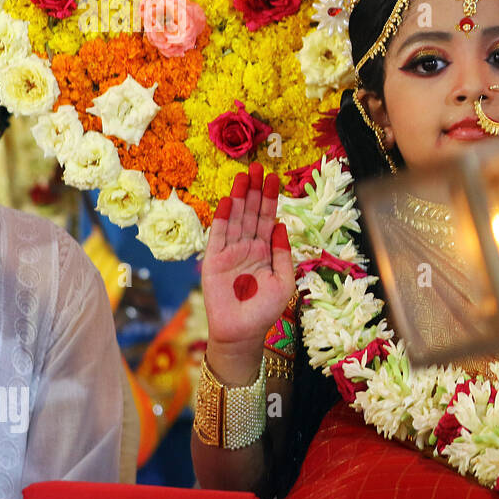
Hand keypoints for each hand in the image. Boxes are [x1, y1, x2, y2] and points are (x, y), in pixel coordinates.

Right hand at [201, 164, 294, 377]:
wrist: (242, 332)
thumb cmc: (265, 310)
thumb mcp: (284, 280)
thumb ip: (282, 253)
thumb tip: (280, 225)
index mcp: (265, 251)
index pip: (267, 218)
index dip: (270, 198)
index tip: (273, 177)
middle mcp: (247, 248)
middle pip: (251, 213)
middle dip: (255, 190)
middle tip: (257, 166)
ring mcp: (230, 253)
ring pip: (236, 219)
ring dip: (239, 198)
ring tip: (243, 176)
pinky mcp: (214, 261)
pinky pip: (218, 236)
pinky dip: (223, 218)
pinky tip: (227, 201)